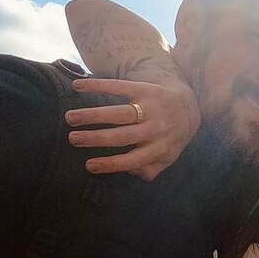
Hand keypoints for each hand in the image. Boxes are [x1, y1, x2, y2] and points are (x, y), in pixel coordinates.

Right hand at [64, 62, 200, 180]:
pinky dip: (98, 85)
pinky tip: (78, 86)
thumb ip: (150, 169)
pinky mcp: (145, 89)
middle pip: (122, 135)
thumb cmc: (171, 136)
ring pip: (119, 113)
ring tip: (70, 118)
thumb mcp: (168, 157)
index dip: (112, 164)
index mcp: (160, 148)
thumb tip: (129, 172)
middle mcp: (156, 129)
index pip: (134, 159)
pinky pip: (119, 86)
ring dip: (93, 115)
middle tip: (73, 139)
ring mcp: (151, 108)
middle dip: (96, 138)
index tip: (89, 165)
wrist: (188, 106)